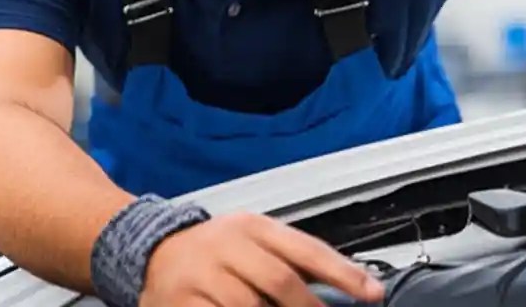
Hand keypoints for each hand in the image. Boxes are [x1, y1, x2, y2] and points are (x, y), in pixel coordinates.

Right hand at [139, 212, 384, 305]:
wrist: (153, 251)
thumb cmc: (217, 251)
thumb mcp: (254, 242)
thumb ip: (295, 263)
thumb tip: (349, 289)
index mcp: (252, 227)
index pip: (305, 248)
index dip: (343, 273)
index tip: (372, 294)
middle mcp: (226, 245)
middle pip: (279, 280)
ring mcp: (200, 276)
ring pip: (247, 306)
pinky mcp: (179, 303)